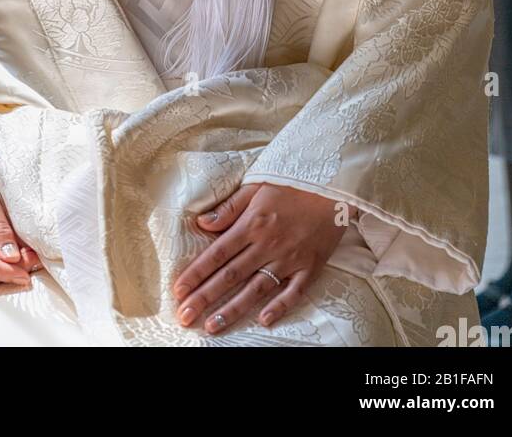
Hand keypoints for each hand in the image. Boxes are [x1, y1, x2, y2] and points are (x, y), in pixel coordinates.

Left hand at [172, 182, 349, 334]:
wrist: (332, 187)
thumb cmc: (290, 185)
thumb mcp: (255, 187)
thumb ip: (229, 208)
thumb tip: (202, 223)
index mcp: (252, 224)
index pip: (218, 253)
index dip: (197, 273)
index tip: (179, 290)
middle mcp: (268, 244)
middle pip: (231, 275)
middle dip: (206, 297)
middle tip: (185, 316)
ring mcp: (290, 258)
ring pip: (257, 288)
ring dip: (233, 309)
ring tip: (212, 326)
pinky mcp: (310, 267)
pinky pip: (294, 292)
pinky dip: (279, 307)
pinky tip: (263, 320)